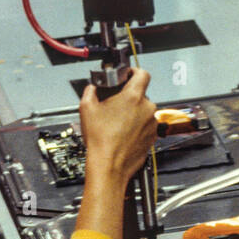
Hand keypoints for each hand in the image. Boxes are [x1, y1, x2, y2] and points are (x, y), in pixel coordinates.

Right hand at [79, 68, 157, 189]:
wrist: (109, 166)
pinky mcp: (152, 137)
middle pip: (141, 95)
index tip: (127, 75)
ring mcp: (151, 124)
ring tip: (117, 123)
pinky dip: (136, 127)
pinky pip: (145, 126)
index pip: (142, 73)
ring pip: (143, 111)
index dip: (134, 71)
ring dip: (133, 114)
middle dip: (128, 98)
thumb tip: (93, 88)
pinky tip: (123, 133)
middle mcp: (147, 109)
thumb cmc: (101, 141)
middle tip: (114, 106)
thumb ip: (91, 90)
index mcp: (133, 97)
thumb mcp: (86, 108)